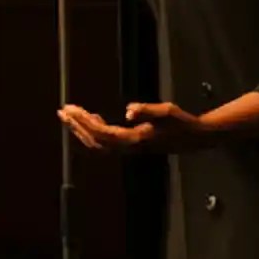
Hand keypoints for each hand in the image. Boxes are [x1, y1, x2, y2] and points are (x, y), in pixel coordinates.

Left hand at [58, 103, 208, 153]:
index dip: (84, 122)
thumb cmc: (181, 122)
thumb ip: (148, 110)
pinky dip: (94, 131)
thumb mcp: (167, 112)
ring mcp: (130, 148)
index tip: (70, 109)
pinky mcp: (132, 146)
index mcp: (135, 140)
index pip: (102, 134)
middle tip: (63, 111)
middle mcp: (130, 147)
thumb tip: (128, 111)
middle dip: (77, 127)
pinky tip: (93, 117)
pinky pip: (106, 142)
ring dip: (83, 130)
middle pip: (95, 142)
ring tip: (71, 114)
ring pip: (99, 145)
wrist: (195, 137)